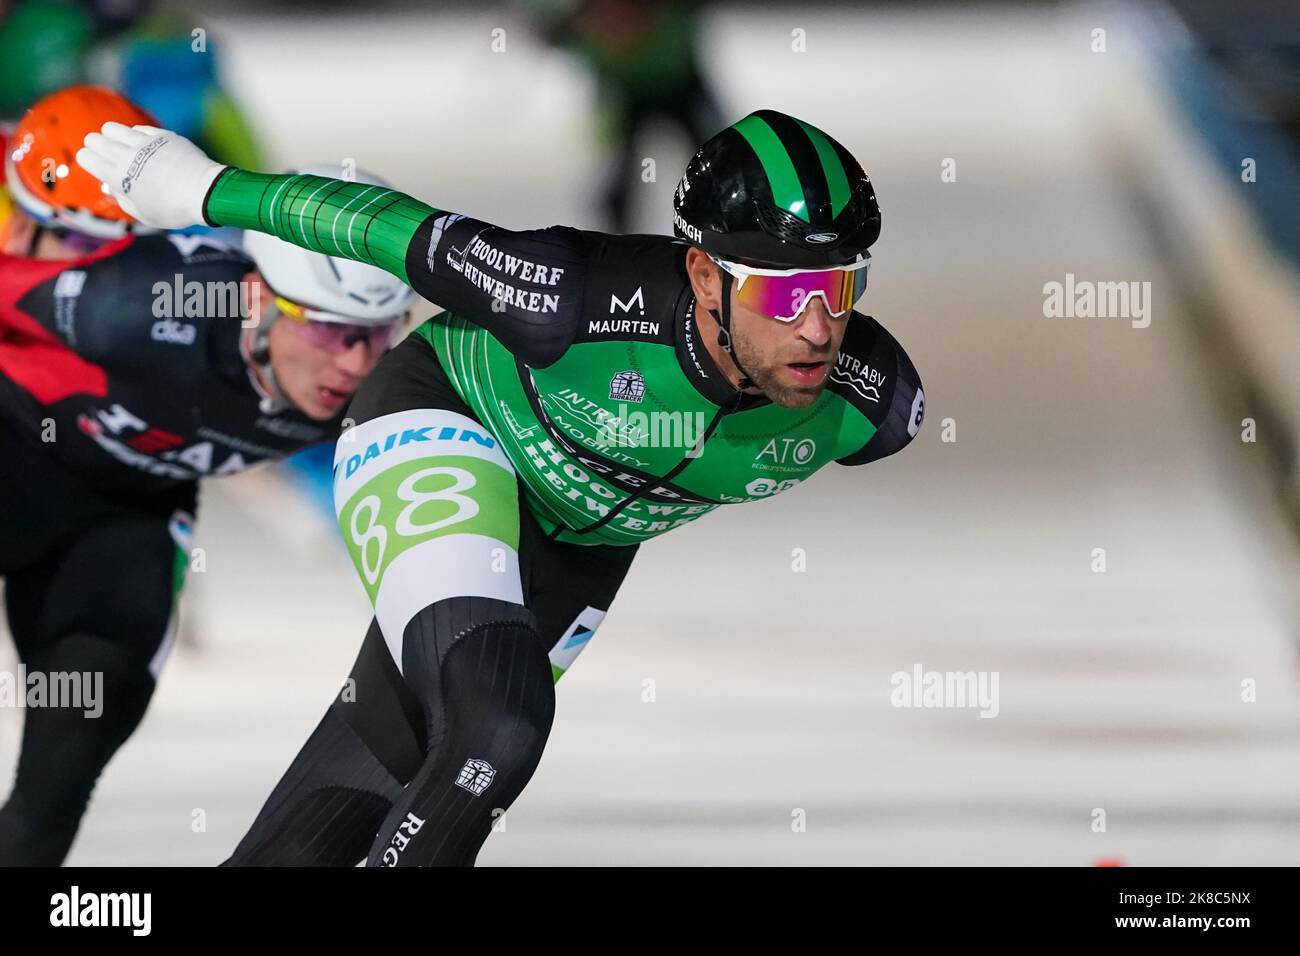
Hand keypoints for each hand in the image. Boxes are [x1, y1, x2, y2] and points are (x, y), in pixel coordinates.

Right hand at [76, 123, 225, 230]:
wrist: (204, 192)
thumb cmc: (174, 209)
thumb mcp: (144, 215)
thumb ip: (123, 200)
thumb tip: (111, 187)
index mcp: (118, 177)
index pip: (87, 158)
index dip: (87, 159)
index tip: (92, 162)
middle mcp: (126, 156)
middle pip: (96, 140)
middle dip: (94, 144)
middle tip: (98, 147)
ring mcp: (144, 143)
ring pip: (113, 128)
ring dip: (110, 134)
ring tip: (113, 138)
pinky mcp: (161, 135)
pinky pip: (139, 129)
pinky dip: (135, 134)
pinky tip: (139, 140)